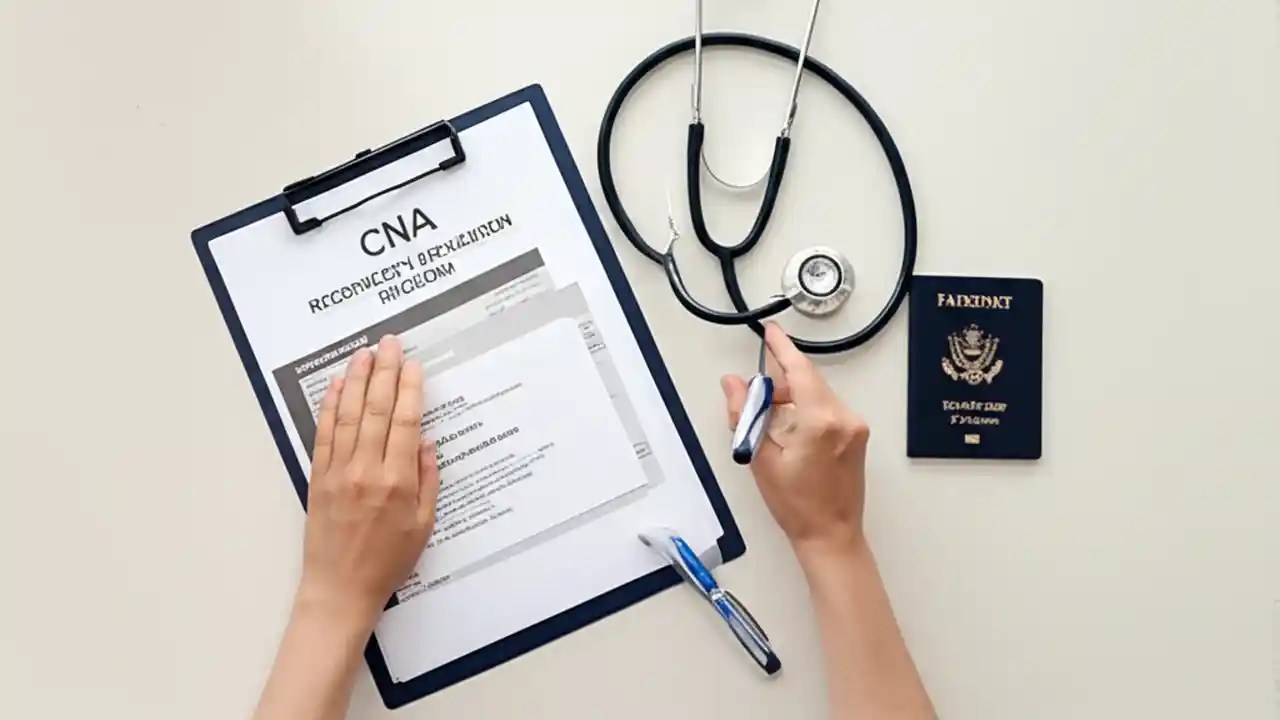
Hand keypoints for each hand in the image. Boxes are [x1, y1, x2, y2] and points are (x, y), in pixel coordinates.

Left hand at [299, 334, 439, 627]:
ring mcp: (339, 472)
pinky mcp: (318, 478)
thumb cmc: (388, 562)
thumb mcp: (423, 525)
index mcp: (398, 482)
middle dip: (384, 371)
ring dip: (357, 379)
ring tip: (364, 352)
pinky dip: (330, 406)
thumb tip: (428, 441)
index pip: (406, 422)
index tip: (413, 363)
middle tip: (389, 342)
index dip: (410, 388)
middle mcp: (367, 471)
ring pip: (349, 414)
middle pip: (377, 409)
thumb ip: (428, 480)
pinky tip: (337, 385)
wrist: (341, 589)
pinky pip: (324, 434)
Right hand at [721, 323, 868, 558]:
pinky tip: (790, 429)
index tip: (770, 331)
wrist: (831, 535)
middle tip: (755, 397)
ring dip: (793, 397)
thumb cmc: (796, 506)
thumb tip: (733, 383)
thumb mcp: (760, 460)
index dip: (782, 348)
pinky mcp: (857, 435)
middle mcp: (843, 418)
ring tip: (769, 421)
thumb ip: (745, 415)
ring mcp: (854, 426)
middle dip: (781, 382)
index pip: (799, 371)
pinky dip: (807, 409)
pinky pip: (828, 408)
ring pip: (818, 395)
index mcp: (819, 423)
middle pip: (808, 382)